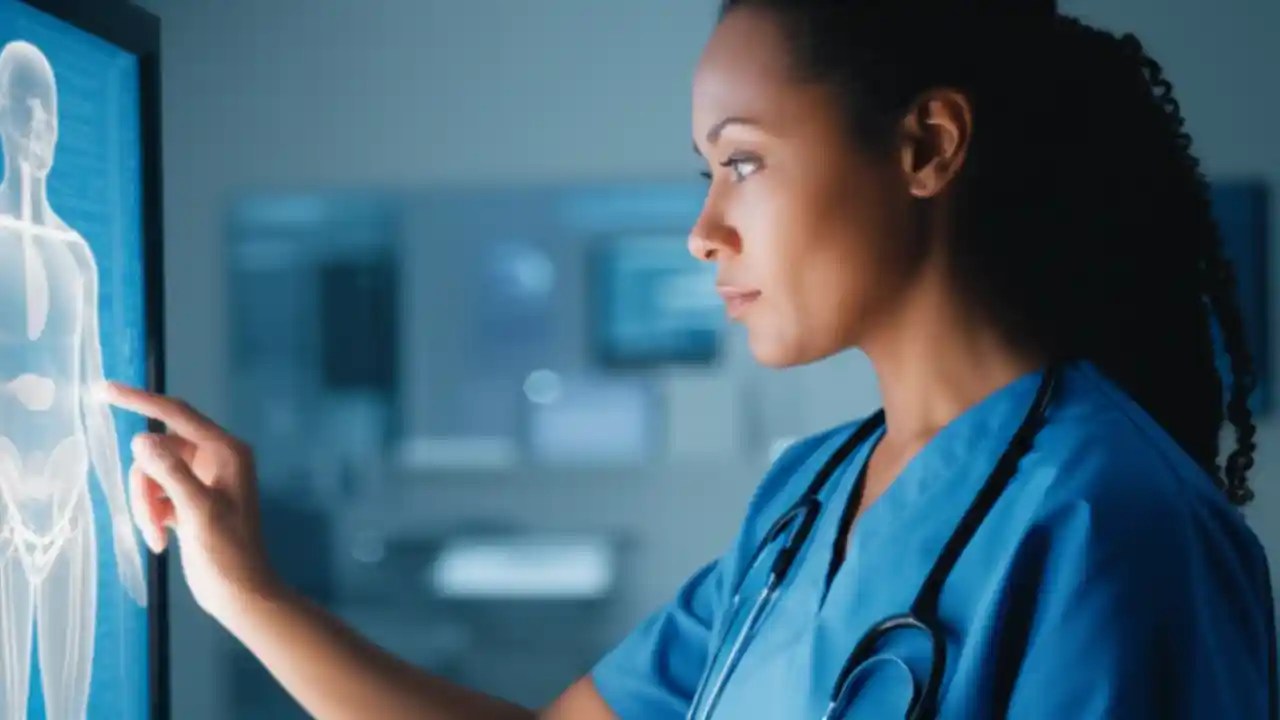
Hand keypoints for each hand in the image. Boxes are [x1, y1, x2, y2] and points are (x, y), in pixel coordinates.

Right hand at [104, 382, 278, 628]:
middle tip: (150, 520)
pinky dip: (152, 515)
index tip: (102, 389)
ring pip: (152, 474)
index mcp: (226, 451)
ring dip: (146, 505)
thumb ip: (170, 473)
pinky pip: (157, 493)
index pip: (175, 413)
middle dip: (145, 485)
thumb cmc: (227, 553)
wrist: (241, 593)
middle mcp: (217, 458)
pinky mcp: (191, 499)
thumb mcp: (196, 511)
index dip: (138, 399)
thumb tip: (141, 438)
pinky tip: (162, 540)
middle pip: (157, 451)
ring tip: (157, 536)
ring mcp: (204, 478)